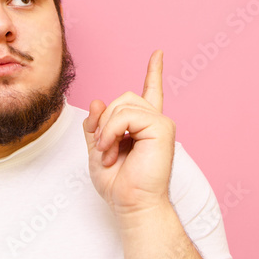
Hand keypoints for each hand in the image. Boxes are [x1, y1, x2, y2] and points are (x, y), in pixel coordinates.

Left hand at [82, 50, 175, 217]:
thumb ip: (96, 125)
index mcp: (144, 126)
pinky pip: (126, 115)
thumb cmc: (119, 185)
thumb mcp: (97, 150)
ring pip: (122, 105)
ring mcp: (160, 123)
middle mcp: (155, 121)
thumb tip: (98, 101)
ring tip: (107, 154)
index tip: (158, 54)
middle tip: (102, 150)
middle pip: (123, 98)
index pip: (150, 92)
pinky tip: (112, 149)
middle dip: (104, 121)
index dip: (154, 73)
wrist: (133, 205)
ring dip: (106, 130)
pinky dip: (112, 132)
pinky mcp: (161, 128)